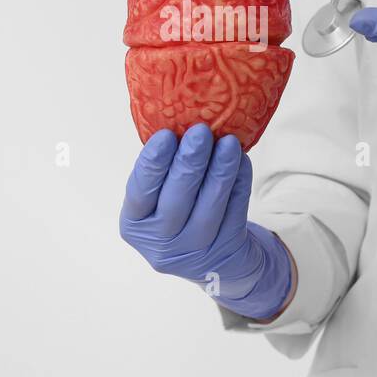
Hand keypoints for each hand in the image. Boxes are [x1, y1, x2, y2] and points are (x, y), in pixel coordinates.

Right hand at [119, 124, 293, 320]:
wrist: (216, 257)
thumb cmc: (180, 212)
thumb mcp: (159, 198)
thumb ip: (163, 170)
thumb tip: (177, 119)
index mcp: (135, 224)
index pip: (140, 192)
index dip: (153, 163)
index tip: (165, 134)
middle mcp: (160, 244)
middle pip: (176, 200)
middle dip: (189, 163)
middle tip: (201, 131)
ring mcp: (194, 253)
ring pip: (209, 207)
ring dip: (220, 171)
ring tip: (229, 142)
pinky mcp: (225, 251)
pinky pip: (235, 213)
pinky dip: (239, 184)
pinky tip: (241, 161)